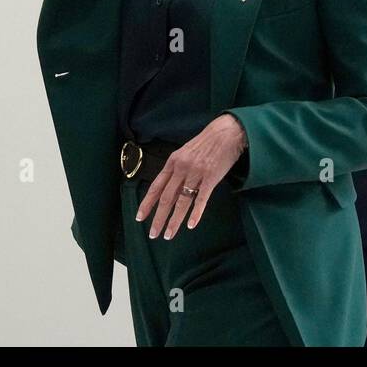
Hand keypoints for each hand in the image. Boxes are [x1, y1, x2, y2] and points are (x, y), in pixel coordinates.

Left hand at [135, 113, 246, 239]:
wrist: (226, 132)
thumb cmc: (206, 142)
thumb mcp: (185, 152)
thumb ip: (177, 169)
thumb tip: (169, 187)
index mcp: (173, 162)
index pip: (156, 187)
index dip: (147, 203)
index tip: (139, 218)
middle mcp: (181, 168)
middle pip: (166, 198)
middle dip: (158, 218)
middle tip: (153, 234)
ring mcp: (196, 173)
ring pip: (182, 202)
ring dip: (174, 221)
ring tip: (169, 234)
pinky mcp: (211, 178)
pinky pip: (201, 199)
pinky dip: (195, 213)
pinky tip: (190, 225)